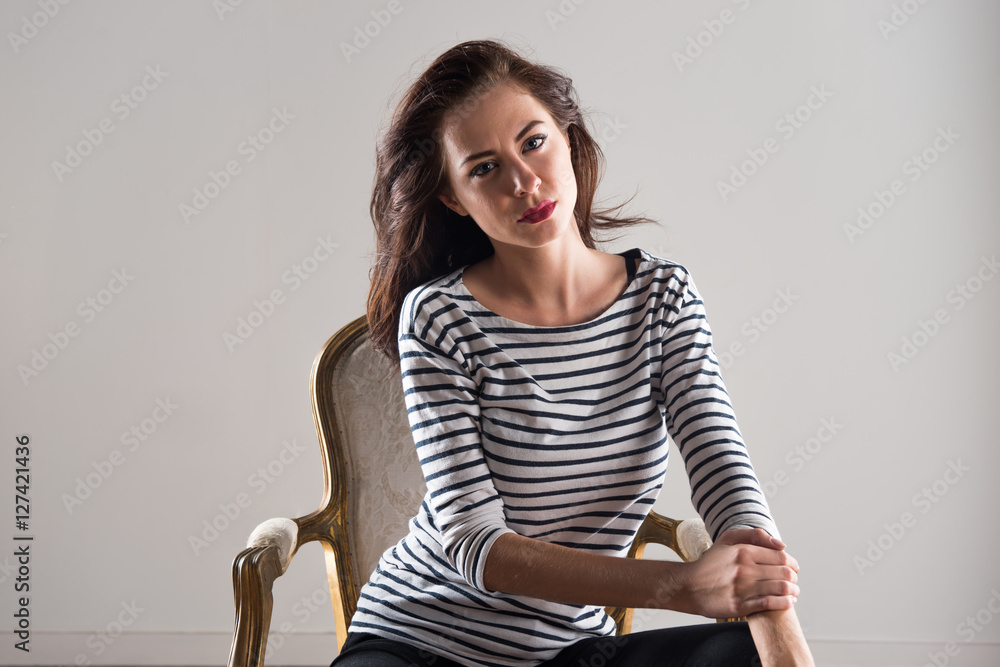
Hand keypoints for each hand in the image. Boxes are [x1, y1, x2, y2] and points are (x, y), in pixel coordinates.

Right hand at [676, 527, 798, 618]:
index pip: (781, 557)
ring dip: (793, 592)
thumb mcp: (726, 540)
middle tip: (794, 582)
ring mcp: (743, 588)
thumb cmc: (709, 564)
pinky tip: (787, 602)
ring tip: (794, 593)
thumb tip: (780, 544)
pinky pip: (770, 604)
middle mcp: (744, 569)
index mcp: (743, 552)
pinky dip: (784, 604)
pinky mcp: (740, 606)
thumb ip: (753, 535)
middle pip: (784, 573)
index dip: (793, 563)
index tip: (793, 568)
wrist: (687, 586)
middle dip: (794, 578)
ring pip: (781, 589)